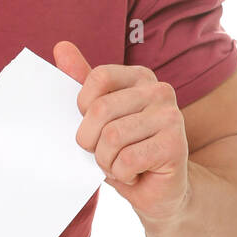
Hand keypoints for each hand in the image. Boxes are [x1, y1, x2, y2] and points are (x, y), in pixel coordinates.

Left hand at [53, 40, 189, 223]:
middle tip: (105, 153)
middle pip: (100, 110)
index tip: (95, 125)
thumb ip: (82, 81)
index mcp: (140, 77)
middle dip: (91, 142)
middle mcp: (159, 91)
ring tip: (121, 164)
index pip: (97, 78)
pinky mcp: (175, 145)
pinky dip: (122, 174)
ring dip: (106, 161)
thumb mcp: (99, 115)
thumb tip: (61, 47)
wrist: (159, 190)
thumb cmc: (125, 150)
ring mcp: (170, 116)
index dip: (84, 108)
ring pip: (111, 138)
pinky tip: (135, 174)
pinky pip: (126, 160)